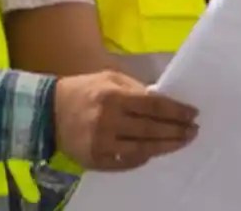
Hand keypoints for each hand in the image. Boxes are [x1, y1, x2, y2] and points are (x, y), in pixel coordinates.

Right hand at [53, 70, 198, 170]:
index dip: (176, 110)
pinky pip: (125, 162)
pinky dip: (142, 157)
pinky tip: (154, 152)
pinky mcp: (94, 159)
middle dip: (176, 130)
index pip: (154, 105)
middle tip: (193, 131)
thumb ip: (136, 88)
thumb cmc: (84, 90)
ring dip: (165, 146)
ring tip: (182, 142)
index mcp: (113, 96)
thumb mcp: (110, 78)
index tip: (193, 113)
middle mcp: (108, 120)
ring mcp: (101, 143)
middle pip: (151, 128)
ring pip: (142, 148)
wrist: (47, 112)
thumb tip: (163, 101)